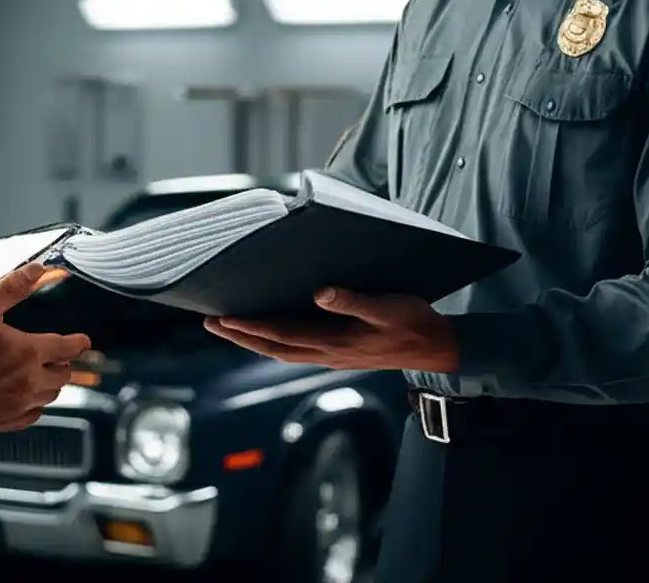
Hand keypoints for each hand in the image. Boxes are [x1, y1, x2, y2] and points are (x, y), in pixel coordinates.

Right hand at [0, 262, 89, 432]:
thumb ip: (11, 287)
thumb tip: (37, 270)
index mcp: (29, 352)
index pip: (67, 347)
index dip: (78, 342)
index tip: (83, 341)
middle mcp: (29, 382)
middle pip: (63, 374)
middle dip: (63, 362)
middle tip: (57, 356)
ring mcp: (17, 405)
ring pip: (49, 396)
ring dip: (50, 383)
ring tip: (41, 374)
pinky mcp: (2, 422)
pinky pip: (31, 417)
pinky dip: (33, 406)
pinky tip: (25, 399)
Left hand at [205, 287, 459, 372]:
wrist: (436, 347)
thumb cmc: (413, 324)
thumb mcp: (387, 308)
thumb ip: (353, 301)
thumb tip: (320, 294)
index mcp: (334, 342)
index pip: (281, 336)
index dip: (251, 328)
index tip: (224, 319)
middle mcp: (327, 353)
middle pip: (273, 348)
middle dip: (241, 336)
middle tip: (211, 323)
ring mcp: (331, 354)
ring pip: (282, 351)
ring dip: (254, 340)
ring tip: (230, 328)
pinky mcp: (338, 351)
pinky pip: (297, 348)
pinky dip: (275, 341)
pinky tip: (268, 332)